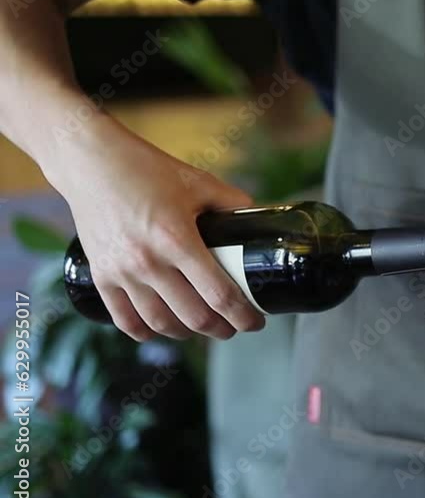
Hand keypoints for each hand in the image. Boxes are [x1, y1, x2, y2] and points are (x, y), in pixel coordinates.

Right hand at [47, 119, 264, 340]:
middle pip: (195, 317)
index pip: (219, 294)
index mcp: (177, 239)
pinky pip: (126, 320)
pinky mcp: (100, 277)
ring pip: (162, 324)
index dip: (243, 315)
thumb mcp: (199, 182)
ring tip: (204, 327)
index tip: (255, 320)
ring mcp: (121, 273)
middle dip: (222, 328)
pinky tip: (164, 329)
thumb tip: (261, 220)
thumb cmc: (147, 170)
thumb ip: (233, 203)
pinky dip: (148, 332)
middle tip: (235, 325)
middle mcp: (148, 261)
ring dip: (189, 334)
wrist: (90, 163)